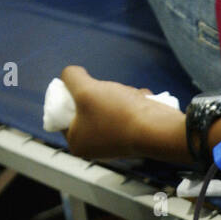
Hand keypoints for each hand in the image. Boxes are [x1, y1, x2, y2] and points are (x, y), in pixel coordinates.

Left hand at [60, 65, 184, 158]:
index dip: (71, 94)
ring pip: (108, 104)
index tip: (83, 85)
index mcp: (76, 143)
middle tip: (108, 93)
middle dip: (100, 93)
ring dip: (119, 93)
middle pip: (87, 106)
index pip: (63, 111)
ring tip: (128, 97)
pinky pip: (126, 110)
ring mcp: (114, 141)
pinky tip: (140, 102)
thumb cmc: (118, 114)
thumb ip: (71, 76)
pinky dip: (133, 101)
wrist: (157, 129)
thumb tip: (71, 73)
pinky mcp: (132, 134)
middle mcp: (93, 146)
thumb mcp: (84, 88)